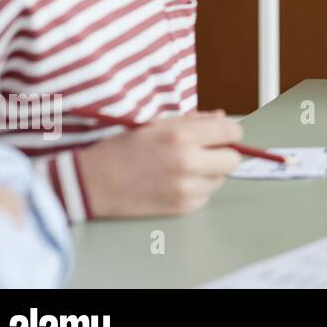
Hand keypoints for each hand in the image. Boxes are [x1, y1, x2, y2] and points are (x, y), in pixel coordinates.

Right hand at [76, 110, 242, 216]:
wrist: (93, 182)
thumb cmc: (123, 147)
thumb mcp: (156, 123)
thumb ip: (193, 120)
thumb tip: (222, 119)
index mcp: (182, 136)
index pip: (232, 132)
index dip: (228, 132)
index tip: (220, 135)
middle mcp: (188, 163)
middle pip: (233, 160)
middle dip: (223, 154)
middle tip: (205, 152)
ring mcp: (185, 188)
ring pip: (220, 180)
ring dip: (209, 173)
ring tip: (183, 167)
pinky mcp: (180, 208)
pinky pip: (205, 197)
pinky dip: (197, 190)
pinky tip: (175, 182)